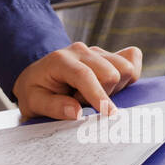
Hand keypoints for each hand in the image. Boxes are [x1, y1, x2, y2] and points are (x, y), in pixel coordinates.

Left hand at [12, 43, 141, 120]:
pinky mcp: (108, 56)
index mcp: (60, 61)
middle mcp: (80, 51)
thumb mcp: (33, 103)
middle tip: (83, 103)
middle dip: (103, 95)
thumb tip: (77, 112)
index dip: (99, 95)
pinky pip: (132, 59)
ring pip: (125, 67)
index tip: (109, 114)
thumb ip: (53, 107)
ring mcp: (96, 51)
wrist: (37, 78)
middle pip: (111, 73)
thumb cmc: (35, 92)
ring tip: (93, 95)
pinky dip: (128, 77)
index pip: (85, 75)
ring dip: (115, 88)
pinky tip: (111, 88)